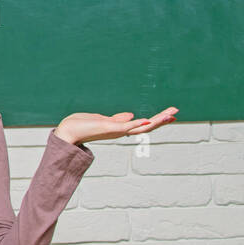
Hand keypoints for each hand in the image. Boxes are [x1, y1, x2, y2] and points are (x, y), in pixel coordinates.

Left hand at [54, 107, 177, 145]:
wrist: (67, 131)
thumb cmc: (81, 126)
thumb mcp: (102, 119)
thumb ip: (117, 119)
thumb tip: (130, 115)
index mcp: (120, 128)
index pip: (142, 124)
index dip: (156, 120)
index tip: (170, 115)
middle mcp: (120, 131)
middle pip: (146, 127)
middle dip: (161, 120)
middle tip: (176, 113)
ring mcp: (116, 131)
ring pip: (141, 128)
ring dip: (156, 121)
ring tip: (170, 115)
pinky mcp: (109, 129)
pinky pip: (127, 127)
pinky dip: (137, 124)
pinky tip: (148, 120)